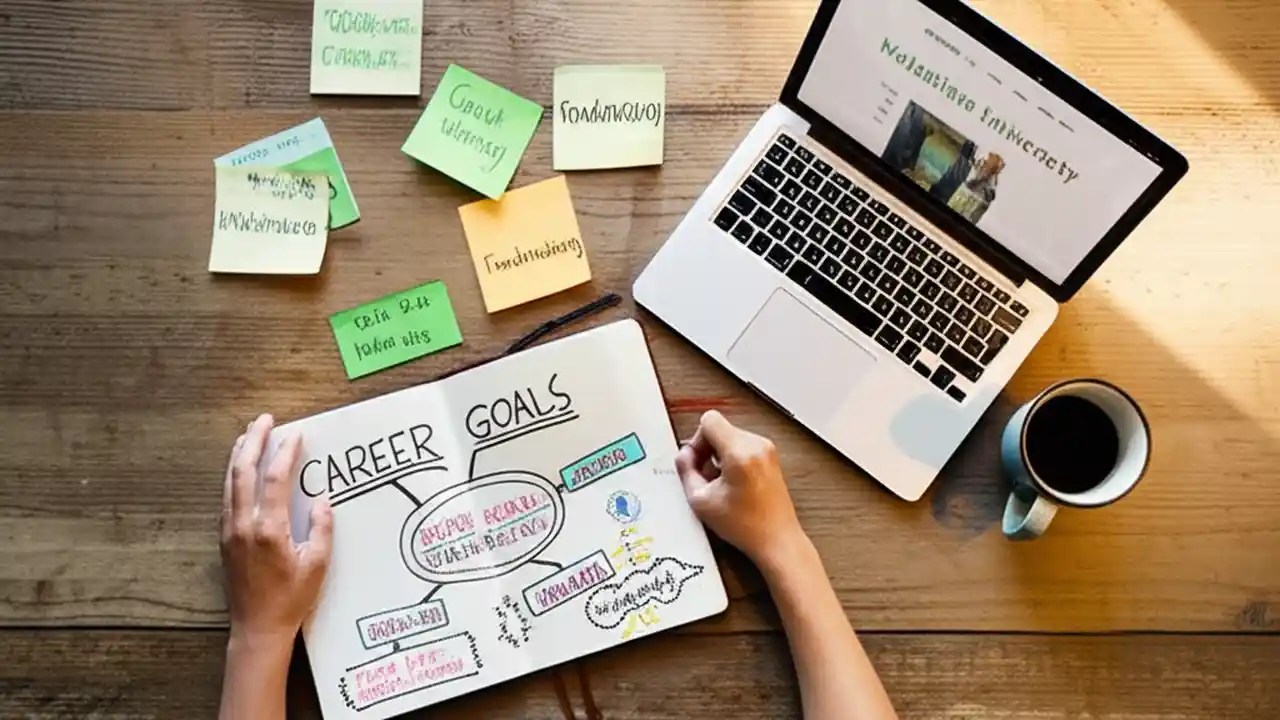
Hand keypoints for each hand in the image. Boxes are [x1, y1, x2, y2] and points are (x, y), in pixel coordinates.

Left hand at [221, 414, 332, 648]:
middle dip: (253, 441)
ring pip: (229, 482)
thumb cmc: (290, 600)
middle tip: (264, 420)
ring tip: (249, 434)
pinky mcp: (224, 539)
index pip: (274, 479)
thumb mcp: (317, 566)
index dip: (285, 453)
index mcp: (269, 530)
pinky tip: (239, 468)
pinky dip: (233, 475)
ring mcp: (230, 531)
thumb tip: (323, 500)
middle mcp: (243, 526)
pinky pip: (226, 497)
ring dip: (239, 454)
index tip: (295, 435)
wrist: (257, 628)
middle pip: (243, 471)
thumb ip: (322, 530)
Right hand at [675, 410, 805, 565]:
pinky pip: (743, 446)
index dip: (696, 440)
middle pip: (720, 428)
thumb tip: (683, 455)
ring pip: (730, 437)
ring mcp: (766, 450)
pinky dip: (732, 459)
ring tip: (718, 483)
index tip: (696, 461)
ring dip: (719, 455)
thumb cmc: (745, 526)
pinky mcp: (770, 457)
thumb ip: (685, 471)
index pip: (710, 421)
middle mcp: (757, 445)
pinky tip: (731, 484)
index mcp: (740, 452)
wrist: (776, 539)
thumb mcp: (701, 501)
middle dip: (706, 450)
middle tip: (704, 476)